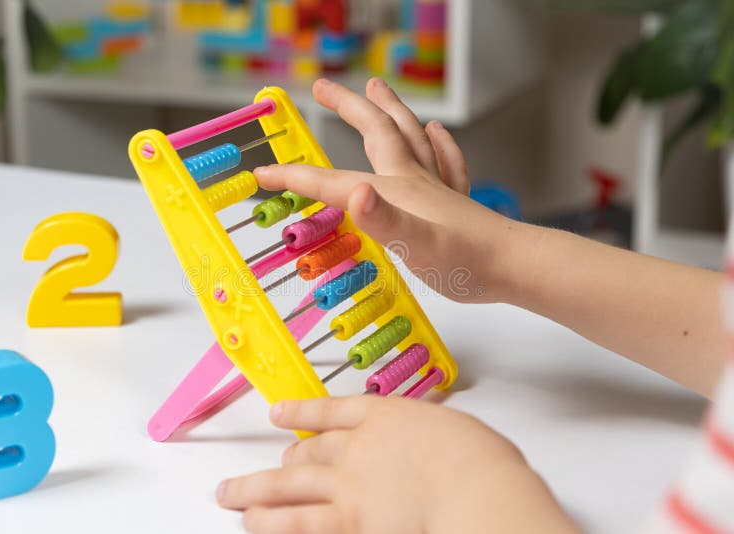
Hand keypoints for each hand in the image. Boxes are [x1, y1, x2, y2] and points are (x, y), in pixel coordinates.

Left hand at [216, 396, 577, 533]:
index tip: (280, 411)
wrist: (477, 490)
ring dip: (256, 492)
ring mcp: (349, 487)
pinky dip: (275, 524)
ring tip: (232, 496)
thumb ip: (427, 436)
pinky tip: (256, 524)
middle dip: (283, 459)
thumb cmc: (480, 461)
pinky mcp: (350, 523)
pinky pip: (302, 524)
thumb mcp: (453, 430)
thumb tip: (427, 444)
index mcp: (385, 417)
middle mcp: (358, 448)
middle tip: (268, 465)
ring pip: (289, 487)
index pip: (332, 410)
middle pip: (308, 451)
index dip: (301, 411)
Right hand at [254, 78, 517, 303]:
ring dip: (390, 110)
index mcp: (393, 189)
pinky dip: (437, 144)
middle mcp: (412, 179)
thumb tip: (352, 192)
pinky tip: (435, 134)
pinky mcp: (453, 202)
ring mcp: (435, 187)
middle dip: (347, 107)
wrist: (514, 265)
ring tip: (378, 87)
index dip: (294, 178)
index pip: (330, 181)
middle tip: (324, 87)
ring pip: (409, 137)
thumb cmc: (465, 261)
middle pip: (376, 131)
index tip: (261, 173)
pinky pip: (444, 162)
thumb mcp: (415, 244)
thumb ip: (381, 220)